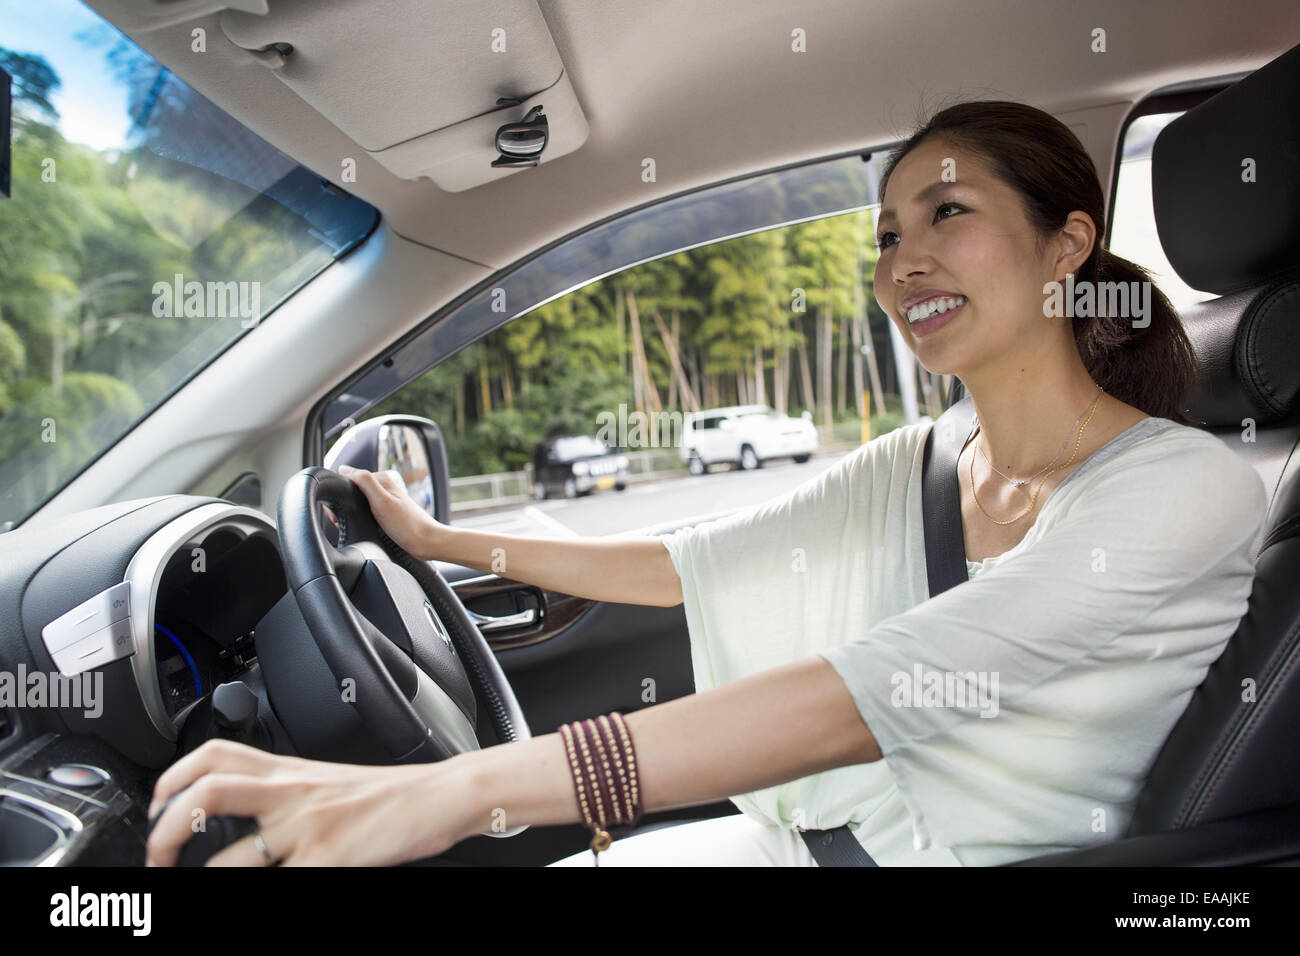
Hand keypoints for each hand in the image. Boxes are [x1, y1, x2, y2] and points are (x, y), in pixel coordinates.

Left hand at [145, 739, 474, 866]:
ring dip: (199, 879)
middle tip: (157, 858)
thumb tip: (250, 817)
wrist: (442, 795)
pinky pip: (278, 883)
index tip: (157, 808)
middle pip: (206, 792)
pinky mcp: (329, 858)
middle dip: (165, 830)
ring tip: (189, 890)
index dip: (170, 780)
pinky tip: (254, 897)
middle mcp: (290, 794)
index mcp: (288, 771)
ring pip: (230, 855)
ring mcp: (307, 828)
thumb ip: (289, 794)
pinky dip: (255, 894)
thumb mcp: (330, 781)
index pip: (213, 755)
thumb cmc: (392, 795)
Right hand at [336, 464, 445, 558]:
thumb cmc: (407, 524)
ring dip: (351, 515)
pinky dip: (359, 521)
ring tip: (357, 525)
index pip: (349, 478)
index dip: (340, 493)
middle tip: (346, 521)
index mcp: (381, 479)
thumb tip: (344, 469)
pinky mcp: (385, 515)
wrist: (426, 543)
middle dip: (344, 506)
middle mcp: (382, 488)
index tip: (340, 509)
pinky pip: (364, 514)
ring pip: (356, 504)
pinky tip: (364, 529)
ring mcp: (384, 502)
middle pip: (351, 492)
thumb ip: (364, 481)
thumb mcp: (382, 500)